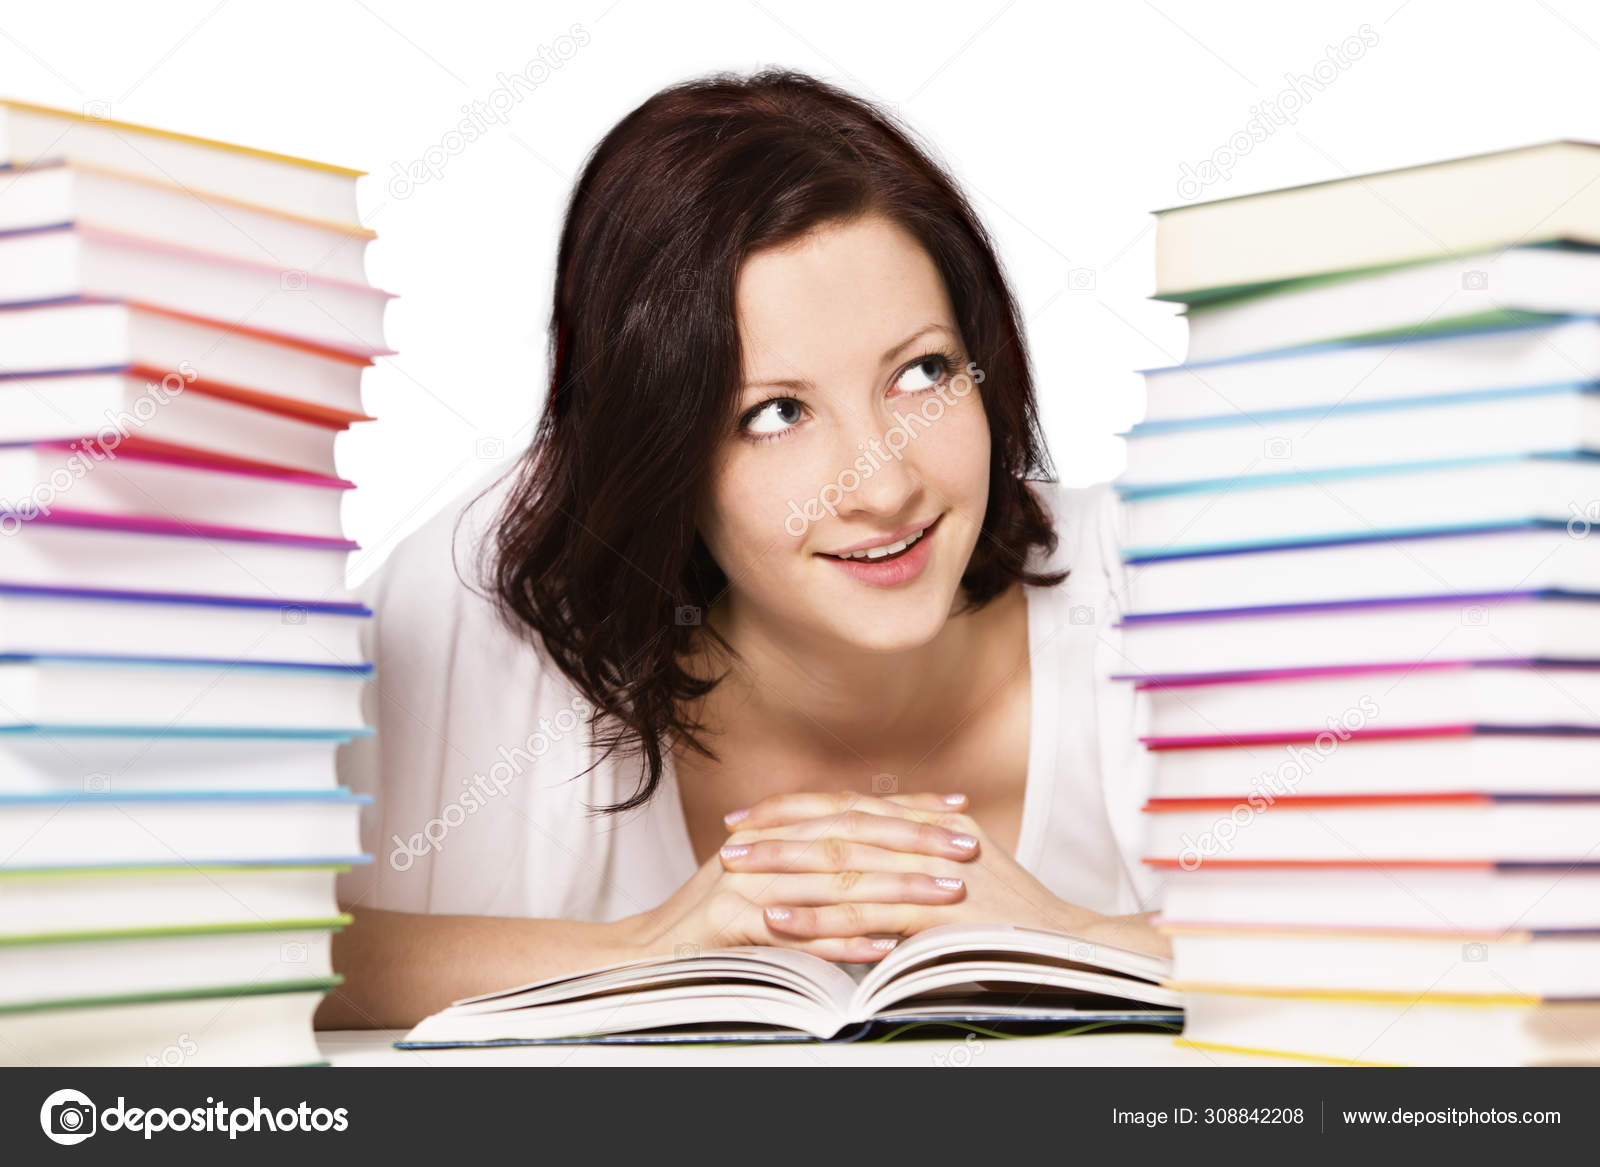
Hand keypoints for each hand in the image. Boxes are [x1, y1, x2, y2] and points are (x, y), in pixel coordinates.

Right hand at [630, 791, 982, 962]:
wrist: (639, 963)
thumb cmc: (711, 935)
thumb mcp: (768, 892)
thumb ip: (814, 876)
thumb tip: (883, 872)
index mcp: (774, 834)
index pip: (851, 813)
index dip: (906, 808)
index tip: (959, 812)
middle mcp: (761, 849)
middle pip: (850, 839)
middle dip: (915, 843)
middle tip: (969, 850)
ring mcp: (743, 885)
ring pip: (833, 881)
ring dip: (897, 888)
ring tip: (949, 894)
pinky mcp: (729, 925)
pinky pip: (797, 933)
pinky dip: (845, 940)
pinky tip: (888, 945)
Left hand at [722, 790, 1169, 956]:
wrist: (1067, 952)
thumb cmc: (1011, 922)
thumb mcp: (958, 877)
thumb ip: (914, 856)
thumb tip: (862, 850)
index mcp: (934, 822)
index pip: (851, 805)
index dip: (798, 808)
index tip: (751, 815)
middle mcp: (932, 837)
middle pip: (839, 826)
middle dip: (778, 831)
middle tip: (729, 838)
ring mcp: (934, 874)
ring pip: (843, 865)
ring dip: (783, 869)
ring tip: (736, 874)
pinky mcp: (937, 916)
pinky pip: (864, 915)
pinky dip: (816, 918)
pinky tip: (775, 921)